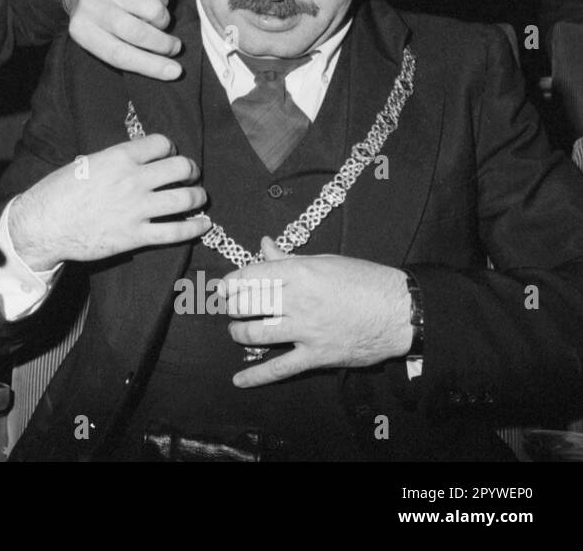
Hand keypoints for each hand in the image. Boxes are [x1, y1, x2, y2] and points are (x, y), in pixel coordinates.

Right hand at [7, 134, 209, 272]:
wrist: (43, 225)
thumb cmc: (57, 192)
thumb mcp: (85, 164)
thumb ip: (113, 161)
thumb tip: (132, 161)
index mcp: (119, 158)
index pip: (161, 143)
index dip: (169, 148)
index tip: (168, 155)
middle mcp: (133, 180)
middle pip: (181, 167)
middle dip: (190, 170)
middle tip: (189, 175)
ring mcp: (137, 209)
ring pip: (185, 199)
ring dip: (197, 196)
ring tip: (198, 197)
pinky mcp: (136, 236)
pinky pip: (176, 232)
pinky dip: (195, 228)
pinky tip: (204, 224)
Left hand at [66, 0, 183, 80]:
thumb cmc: (98, 16)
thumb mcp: (99, 37)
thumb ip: (125, 50)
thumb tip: (166, 67)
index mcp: (82, 31)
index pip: (119, 54)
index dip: (150, 65)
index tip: (175, 71)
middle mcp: (91, 5)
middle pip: (137, 32)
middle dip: (162, 44)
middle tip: (173, 47)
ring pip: (153, 9)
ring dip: (162, 20)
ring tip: (156, 21)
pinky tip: (151, 0)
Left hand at [225, 237, 413, 386]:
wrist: (401, 312)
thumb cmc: (364, 280)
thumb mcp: (325, 262)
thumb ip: (288, 259)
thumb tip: (263, 244)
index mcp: (298, 273)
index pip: (248, 277)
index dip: (229, 283)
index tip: (224, 287)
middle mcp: (298, 301)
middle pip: (246, 305)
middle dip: (232, 307)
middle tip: (231, 308)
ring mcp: (306, 331)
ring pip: (254, 335)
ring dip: (238, 333)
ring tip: (238, 330)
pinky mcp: (316, 357)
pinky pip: (279, 369)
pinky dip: (255, 376)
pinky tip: (238, 380)